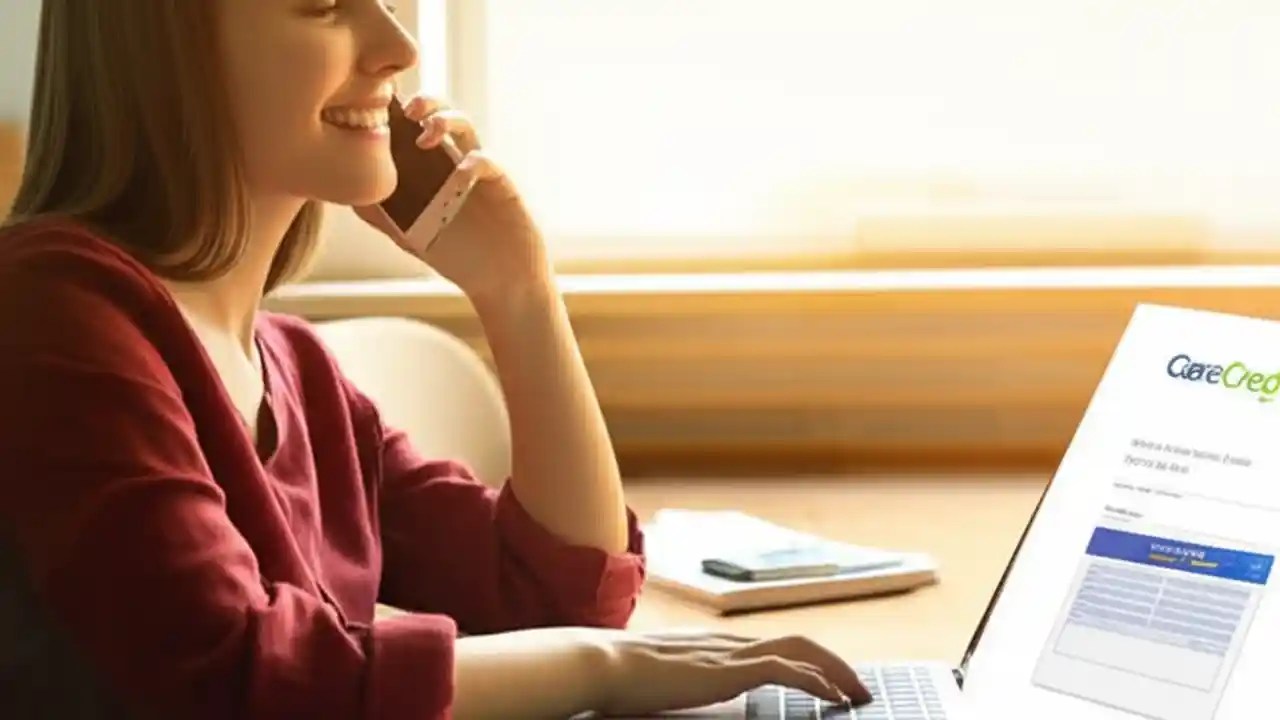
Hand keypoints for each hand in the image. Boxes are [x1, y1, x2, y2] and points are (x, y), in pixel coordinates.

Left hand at [391, 95, 551, 301]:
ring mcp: (479, 170)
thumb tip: (344, 193)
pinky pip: (486, 161)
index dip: (397, 109)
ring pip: (465, 126)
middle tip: (406, 109)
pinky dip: (472, 163)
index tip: (377, 107)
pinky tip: (458, 178)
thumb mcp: (408, 235)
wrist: (500, 282)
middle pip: (440, 113)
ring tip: (426, 135)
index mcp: (429, 168)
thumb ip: (380, 214)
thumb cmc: (458, 255)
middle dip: (424, 102)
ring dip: (445, 121)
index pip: (412, 125)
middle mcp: (454, 161)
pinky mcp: (501, 184)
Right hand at [591, 629, 873, 716]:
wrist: (602, 664)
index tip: (826, 679)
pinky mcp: (729, 669)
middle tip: (857, 687)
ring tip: (856, 692)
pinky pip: (785, 669)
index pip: (771, 644)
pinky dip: (815, 679)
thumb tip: (678, 692)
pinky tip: (832, 696)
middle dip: (831, 662)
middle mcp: (727, 642)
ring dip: (834, 669)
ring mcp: (729, 653)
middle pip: (795, 640)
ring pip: (799, 647)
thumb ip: (678, 683)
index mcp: (713, 645)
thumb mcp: (659, 681)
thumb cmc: (619, 678)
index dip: (803, 659)